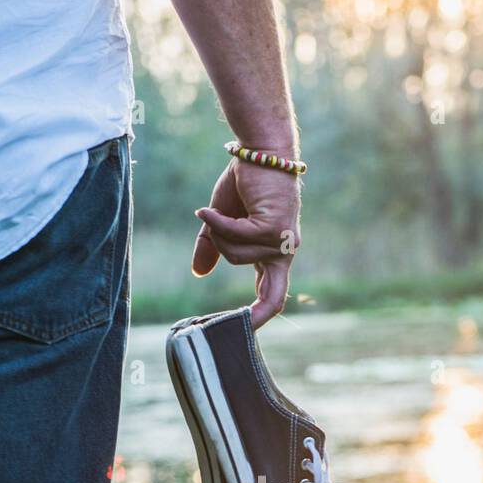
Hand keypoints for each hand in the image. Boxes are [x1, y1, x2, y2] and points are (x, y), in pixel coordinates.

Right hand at [192, 157, 300, 328]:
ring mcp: (281, 241)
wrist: (259, 151)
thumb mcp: (222, 220)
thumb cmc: (245, 183)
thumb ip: (213, 246)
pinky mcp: (274, 227)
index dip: (261, 315)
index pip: (273, 294)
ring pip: (237, 257)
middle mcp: (283, 251)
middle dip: (256, 316)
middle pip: (274, 296)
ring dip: (217, 235)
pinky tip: (206, 211)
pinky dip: (217, 224)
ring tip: (212, 214)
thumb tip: (199, 273)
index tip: (245, 331)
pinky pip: (236, 237)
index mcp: (273, 254)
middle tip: (235, 327)